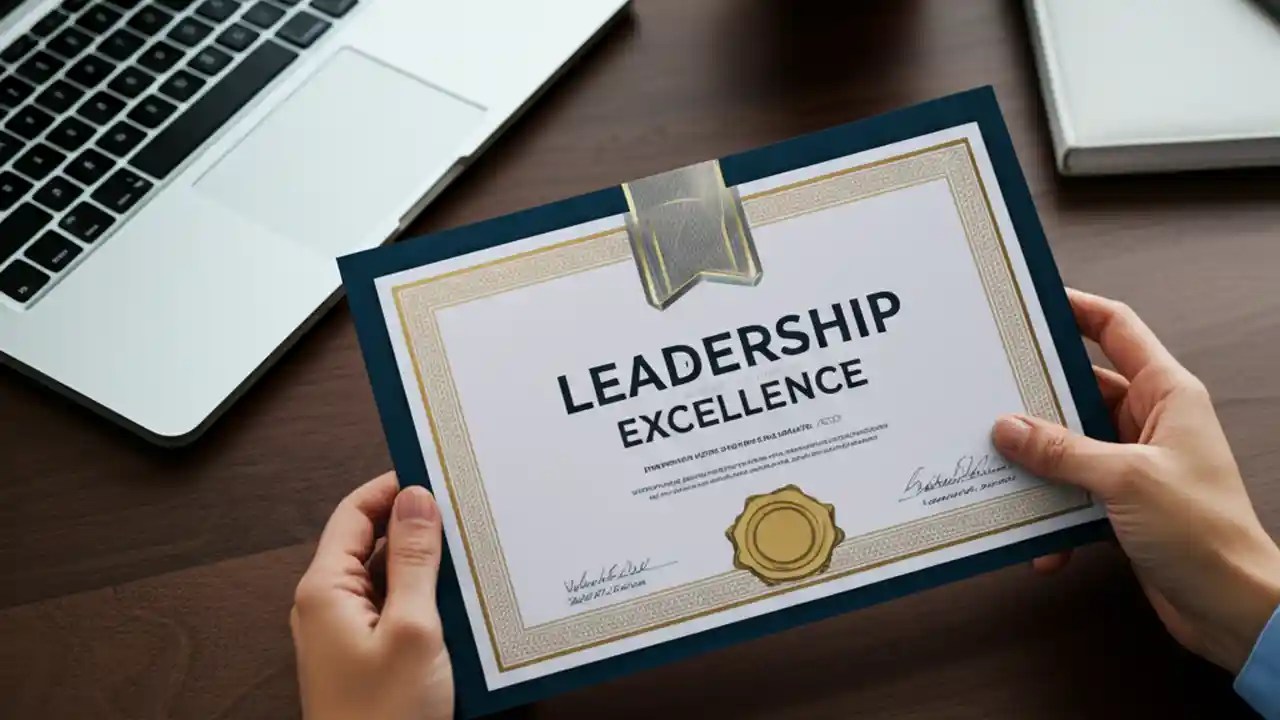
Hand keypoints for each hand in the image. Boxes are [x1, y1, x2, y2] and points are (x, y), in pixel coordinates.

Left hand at [291, 473, 453, 719]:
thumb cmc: (383, 718)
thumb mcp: (412, 628)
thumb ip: (414, 559)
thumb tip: (417, 498)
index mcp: (325, 589)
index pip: (354, 512)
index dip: (393, 488)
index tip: (435, 475)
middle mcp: (328, 605)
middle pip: (370, 542)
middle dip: (415, 525)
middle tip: (462, 512)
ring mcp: (346, 633)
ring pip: (387, 576)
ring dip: (424, 564)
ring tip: (467, 556)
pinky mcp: (366, 656)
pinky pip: (394, 608)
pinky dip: (424, 597)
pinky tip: (458, 602)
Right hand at [991, 289, 1279, 672]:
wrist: (1233, 609)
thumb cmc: (1204, 533)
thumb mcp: (1126, 480)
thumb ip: (1062, 450)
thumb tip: (1008, 427)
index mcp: (1167, 394)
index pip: (1117, 330)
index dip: (1075, 309)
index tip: (1030, 305)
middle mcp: (1150, 422)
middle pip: (1079, 391)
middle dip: (1033, 400)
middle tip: (986, 394)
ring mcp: (1134, 463)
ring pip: (1067, 445)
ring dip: (1036, 466)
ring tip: (999, 472)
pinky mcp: (1120, 504)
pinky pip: (1070, 493)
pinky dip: (1050, 515)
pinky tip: (1041, 543)